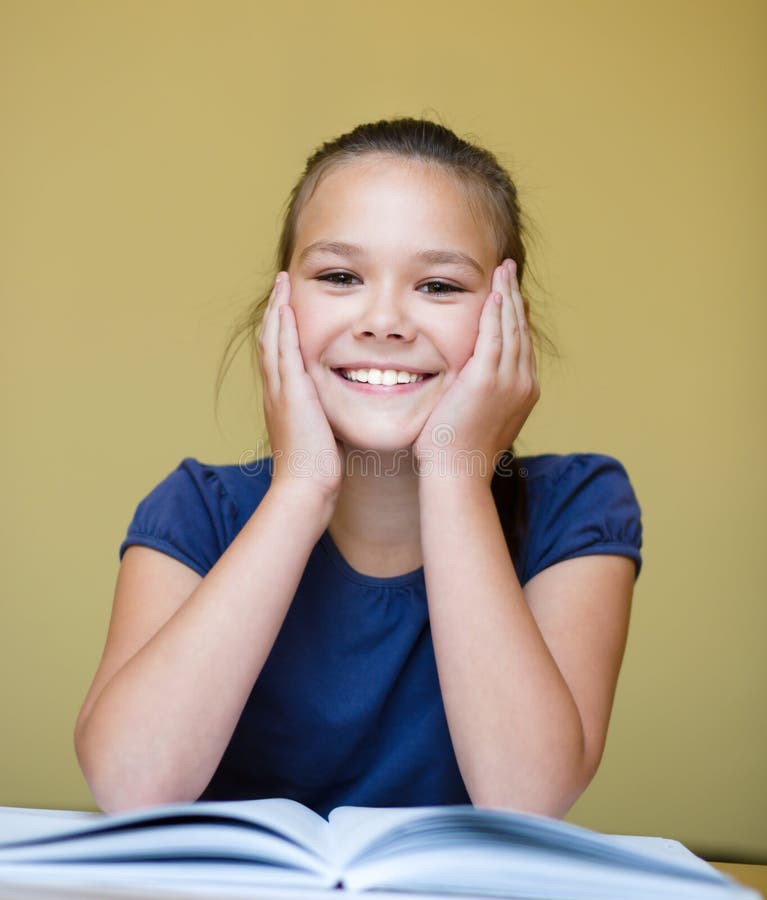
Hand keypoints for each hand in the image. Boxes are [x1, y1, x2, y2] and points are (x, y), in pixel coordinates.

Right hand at [257, 272, 344, 501]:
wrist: (305, 486)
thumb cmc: (315, 468)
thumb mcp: (318, 433)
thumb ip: (321, 415)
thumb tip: (332, 409)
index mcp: (280, 398)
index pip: (276, 353)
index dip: (280, 327)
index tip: (286, 305)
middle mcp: (274, 390)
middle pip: (269, 339)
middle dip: (275, 309)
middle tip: (281, 283)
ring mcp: (279, 390)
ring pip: (273, 340)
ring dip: (278, 308)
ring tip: (283, 284)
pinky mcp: (291, 392)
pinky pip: (284, 352)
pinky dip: (285, 328)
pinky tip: (289, 307)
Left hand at [413, 259, 539, 483]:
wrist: (458, 470)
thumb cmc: (459, 451)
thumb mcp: (480, 418)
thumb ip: (481, 394)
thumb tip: (468, 383)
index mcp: (524, 391)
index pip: (522, 344)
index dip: (517, 316)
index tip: (511, 295)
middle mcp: (524, 383)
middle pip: (522, 330)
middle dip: (515, 297)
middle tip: (509, 271)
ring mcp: (509, 380)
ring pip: (511, 328)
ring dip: (507, 295)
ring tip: (502, 271)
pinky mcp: (487, 379)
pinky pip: (495, 335)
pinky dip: (495, 312)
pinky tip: (492, 293)